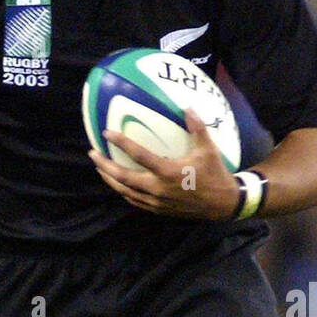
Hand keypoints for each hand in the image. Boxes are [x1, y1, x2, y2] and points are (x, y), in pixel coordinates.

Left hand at [89, 109, 237, 218]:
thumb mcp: (208, 149)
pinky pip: (135, 201)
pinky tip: (119, 185)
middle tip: (92, 154)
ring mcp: (157, 202)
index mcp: (168, 172)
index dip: (121, 143)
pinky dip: (124, 192)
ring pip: (125, 192)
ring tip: (100, 168)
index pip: (138, 155)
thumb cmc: (215, 175)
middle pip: (122, 178)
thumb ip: (197, 127)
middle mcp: (158, 189)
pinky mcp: (159, 210)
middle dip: (104, 166)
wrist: (223, 205)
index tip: (107, 133)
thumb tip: (187, 106)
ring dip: (110, 180)